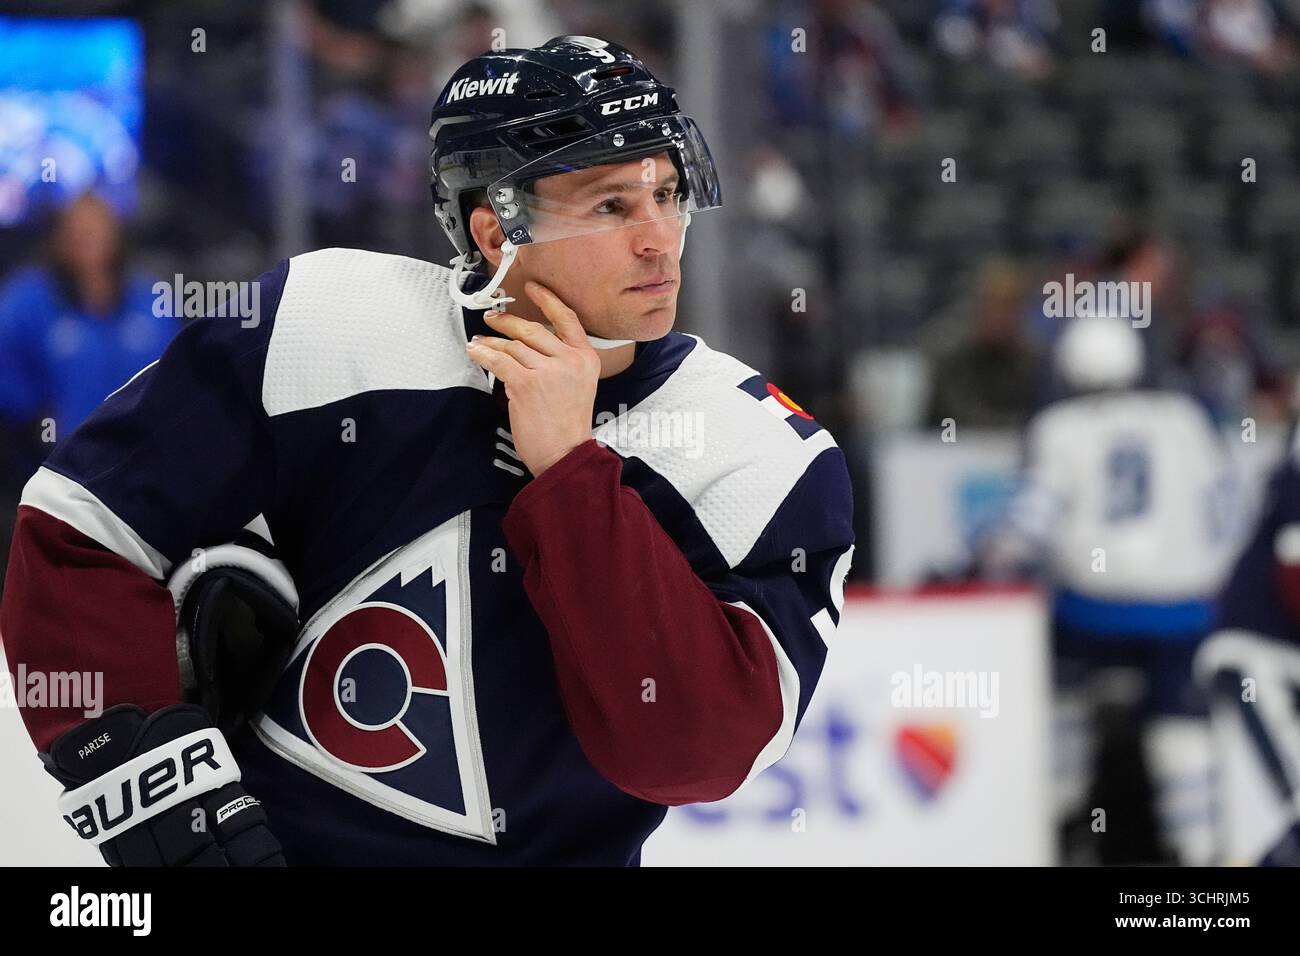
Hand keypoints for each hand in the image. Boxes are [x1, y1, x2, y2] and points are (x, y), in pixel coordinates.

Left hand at [465, 280, 600, 476]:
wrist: (565, 453)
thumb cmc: (567, 425)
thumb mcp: (577, 385)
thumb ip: (560, 361)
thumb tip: (524, 345)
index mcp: (586, 358)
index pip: (567, 318)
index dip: (547, 300)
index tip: (532, 287)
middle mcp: (570, 360)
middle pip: (532, 330)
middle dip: (507, 322)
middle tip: (492, 317)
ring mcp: (549, 371)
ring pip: (513, 347)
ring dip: (491, 342)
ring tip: (478, 342)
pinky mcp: (527, 384)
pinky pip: (499, 361)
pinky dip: (483, 355)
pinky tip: (475, 351)